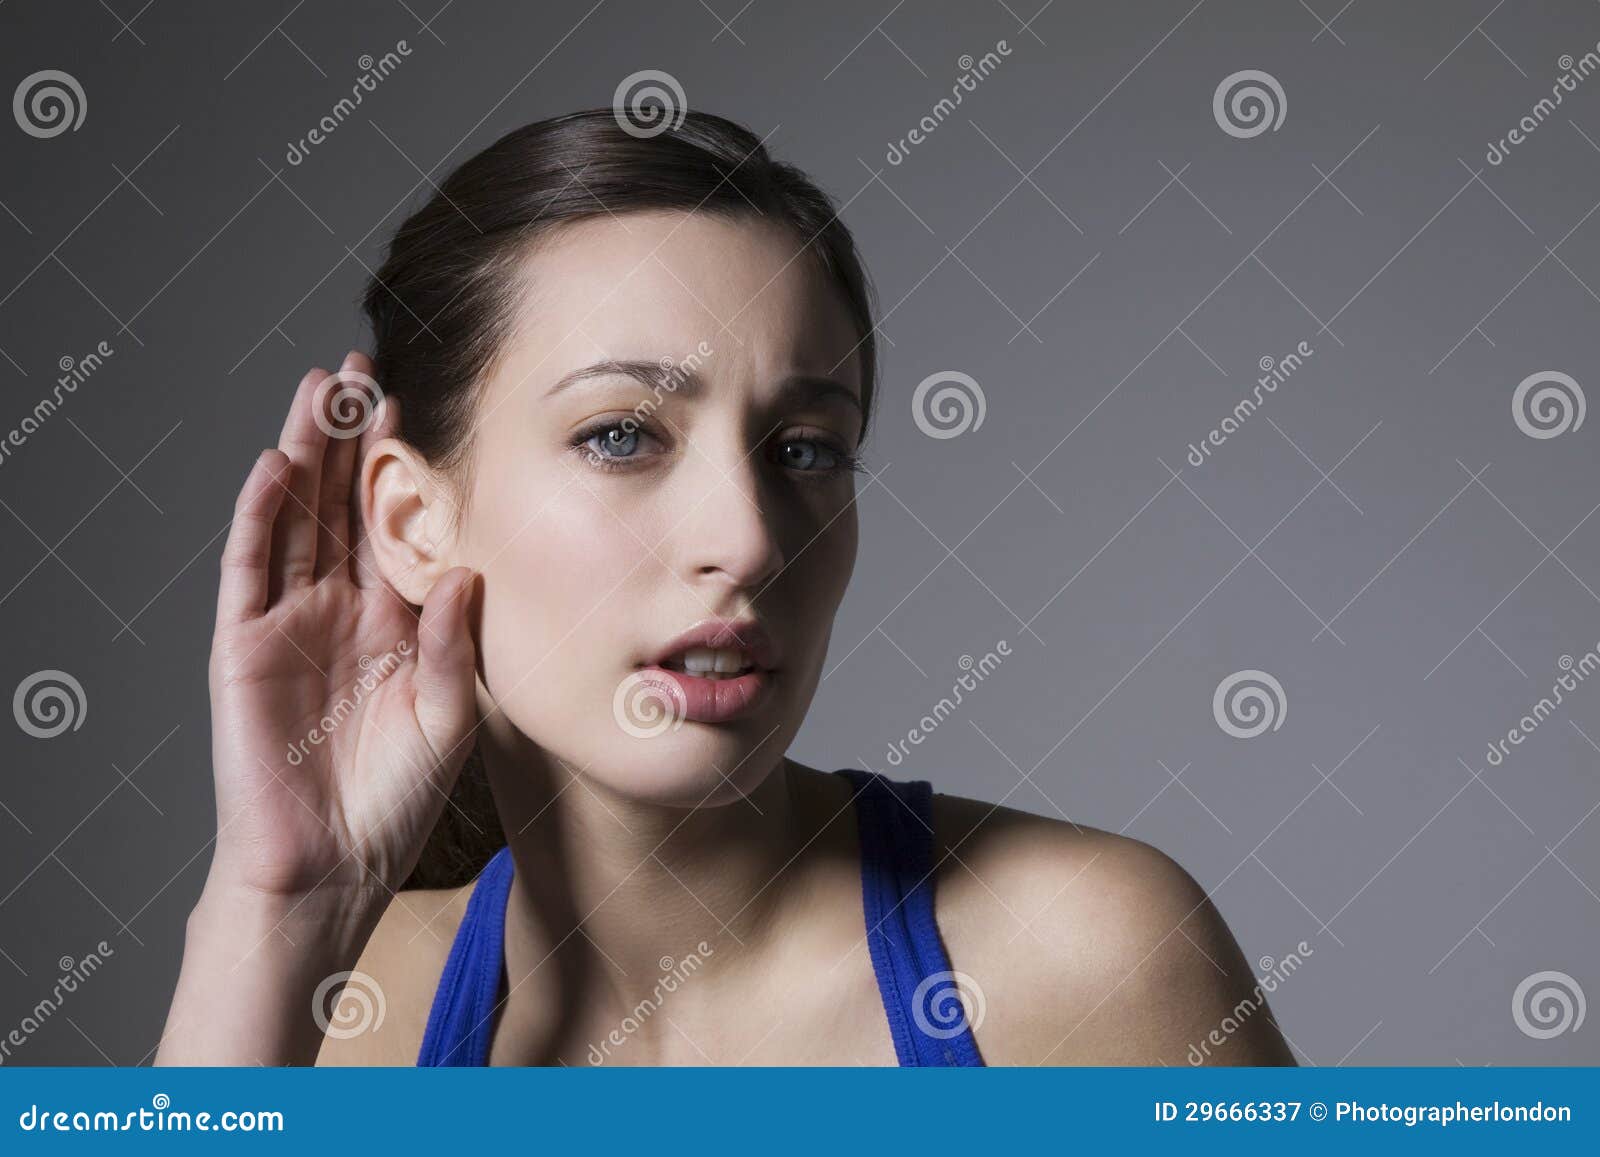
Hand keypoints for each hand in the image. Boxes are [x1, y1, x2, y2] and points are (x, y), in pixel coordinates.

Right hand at [205, 352, 478, 908]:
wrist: (332, 864)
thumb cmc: (395, 800)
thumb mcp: (449, 715)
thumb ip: (454, 642)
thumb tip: (469, 568)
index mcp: (389, 623)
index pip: (389, 526)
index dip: (394, 468)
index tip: (409, 408)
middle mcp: (335, 610)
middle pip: (337, 504)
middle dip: (344, 437)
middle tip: (355, 369)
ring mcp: (285, 623)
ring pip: (292, 519)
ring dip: (302, 455)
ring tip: (315, 392)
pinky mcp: (242, 646)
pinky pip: (249, 569)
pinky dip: (260, 516)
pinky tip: (276, 467)